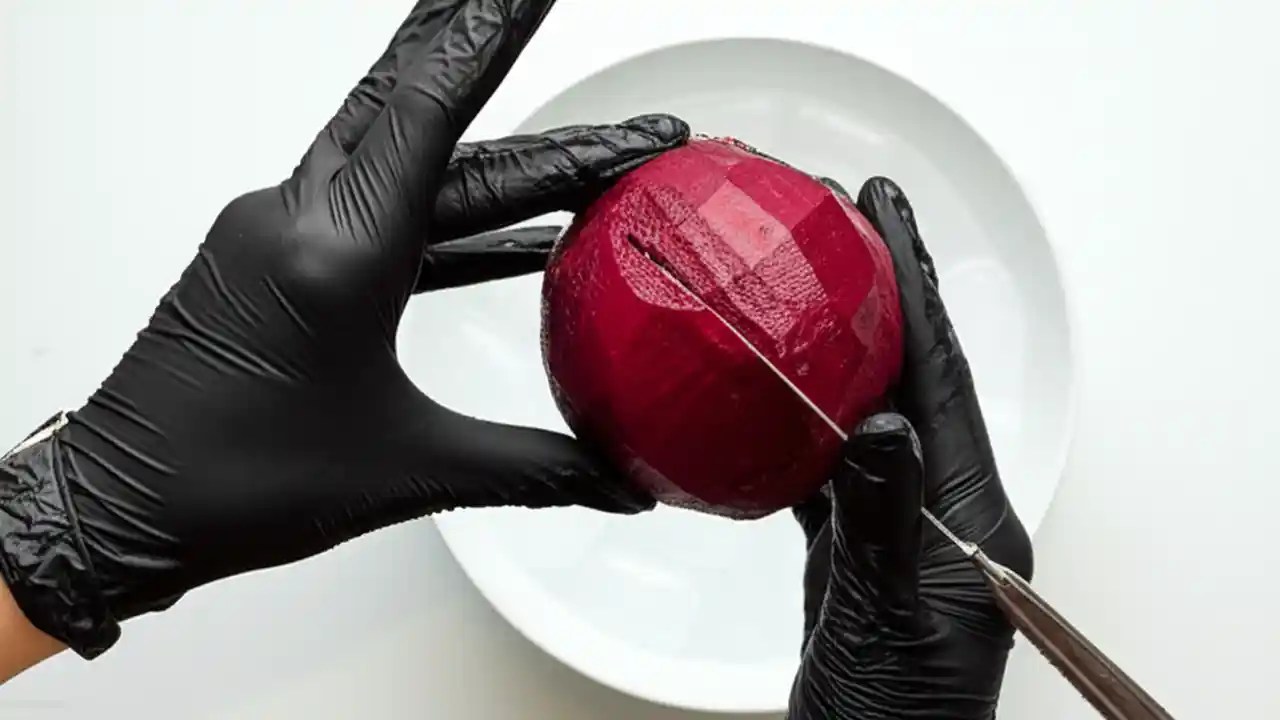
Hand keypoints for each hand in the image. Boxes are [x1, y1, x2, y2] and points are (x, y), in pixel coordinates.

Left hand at [0, 0, 686, 660]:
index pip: (432, 104)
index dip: (493, 29)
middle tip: (565, 31)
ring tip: (589, 153)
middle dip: (511, 70)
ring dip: (503, 156)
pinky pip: (388, 214)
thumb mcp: (405, 472)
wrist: (121, 511)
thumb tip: (618, 480)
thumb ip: (531, 468)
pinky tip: (525, 233)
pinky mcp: (281, 259)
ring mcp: (284, 231)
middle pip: (430, 117)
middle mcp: (302, 218)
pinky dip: (461, 219)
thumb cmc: (229, 482)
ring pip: (411, 163)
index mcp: (334, 253)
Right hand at [788, 178, 1034, 718]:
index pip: (942, 381)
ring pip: (864, 410)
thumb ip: (883, 520)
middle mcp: (941, 507)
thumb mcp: (886, 616)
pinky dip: (794, 421)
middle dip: (881, 292)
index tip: (889, 216)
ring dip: (834, 346)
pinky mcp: (854, 546)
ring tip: (804, 278)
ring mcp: (897, 524)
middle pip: (908, 377)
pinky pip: (825, 464)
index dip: (916, 290)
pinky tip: (765, 391)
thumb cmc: (897, 718)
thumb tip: (882, 427)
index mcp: (970, 516)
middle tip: (847, 218)